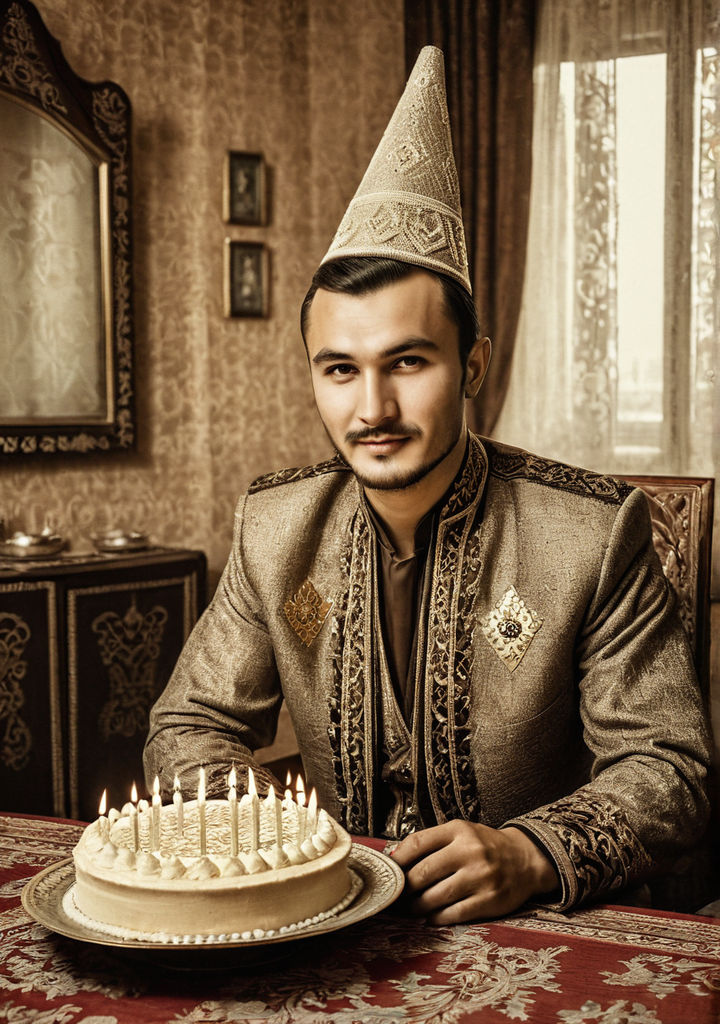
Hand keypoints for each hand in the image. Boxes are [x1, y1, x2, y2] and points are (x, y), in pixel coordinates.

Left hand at [391, 821, 558, 924]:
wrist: (525, 859)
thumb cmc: (484, 846)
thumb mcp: (461, 832)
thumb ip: (432, 842)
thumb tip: (395, 859)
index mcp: (458, 830)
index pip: (418, 842)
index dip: (398, 859)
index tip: (389, 871)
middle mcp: (469, 852)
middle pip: (423, 873)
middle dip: (405, 888)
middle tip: (396, 896)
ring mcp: (480, 877)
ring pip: (436, 897)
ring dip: (417, 906)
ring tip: (411, 908)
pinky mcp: (489, 900)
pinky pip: (454, 913)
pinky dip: (437, 917)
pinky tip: (431, 916)